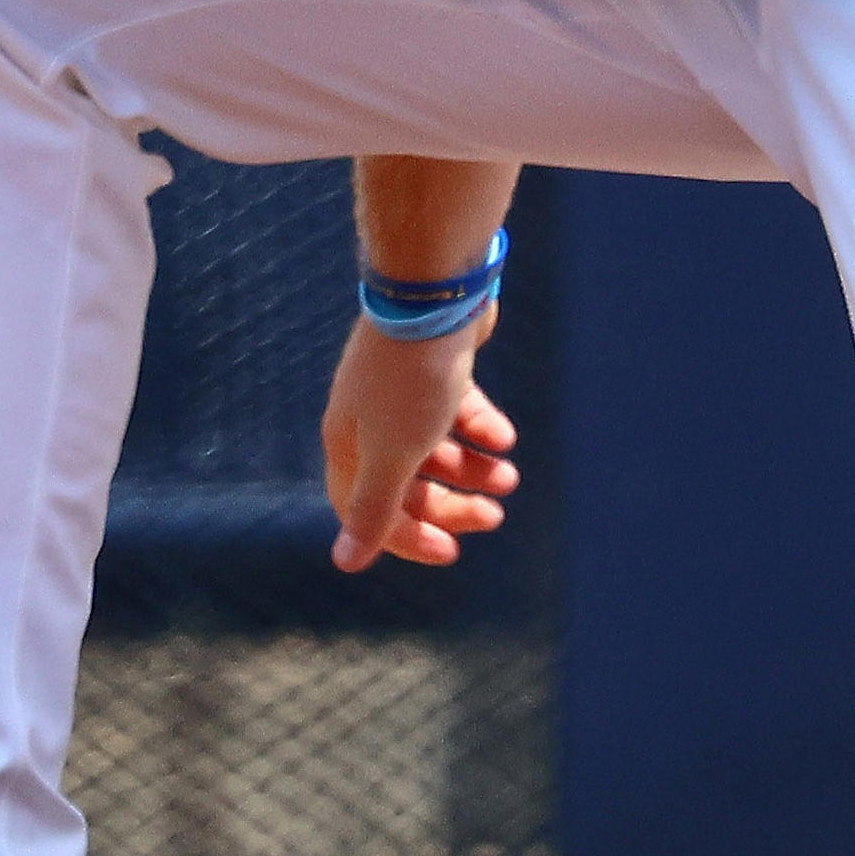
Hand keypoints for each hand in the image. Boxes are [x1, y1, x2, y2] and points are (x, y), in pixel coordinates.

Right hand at [321, 309, 520, 572]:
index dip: (406, 538)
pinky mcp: (435, 367)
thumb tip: (345, 563)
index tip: (452, 553)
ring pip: (436, 449)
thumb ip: (373, 509)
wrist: (434, 293)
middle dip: (451, 505)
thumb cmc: (410, 381)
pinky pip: (457, 411)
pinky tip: (505, 437)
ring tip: (510, 477)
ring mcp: (401, 393)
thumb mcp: (393, 455)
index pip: (366, 511)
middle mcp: (368, 421)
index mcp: (347, 445)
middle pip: (407, 484)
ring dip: (474, 469)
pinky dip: (481, 428)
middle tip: (494, 516)